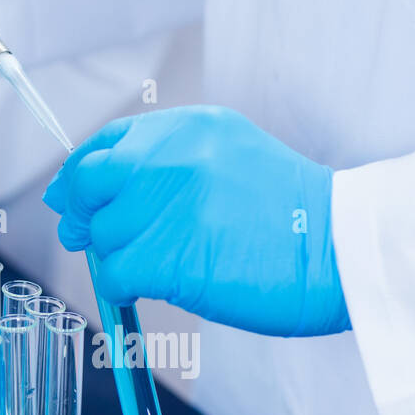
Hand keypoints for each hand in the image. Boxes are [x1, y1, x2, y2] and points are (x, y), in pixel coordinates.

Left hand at [43, 105, 349, 336]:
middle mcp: (172, 156)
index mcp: (188, 127)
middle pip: (90, 185)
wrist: (345, 251)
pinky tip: (148, 287)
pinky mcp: (168, 255)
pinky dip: (121, 286)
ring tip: (160, 264)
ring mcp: (169, 204)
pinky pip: (114, 273)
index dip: (79, 174)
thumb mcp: (230, 157)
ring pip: (103, 235)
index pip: (106, 143)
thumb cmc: (291, 215)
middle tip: (87, 236)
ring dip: (118, 256)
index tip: (69, 196)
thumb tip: (86, 188)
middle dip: (83, 215)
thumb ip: (165, 161)